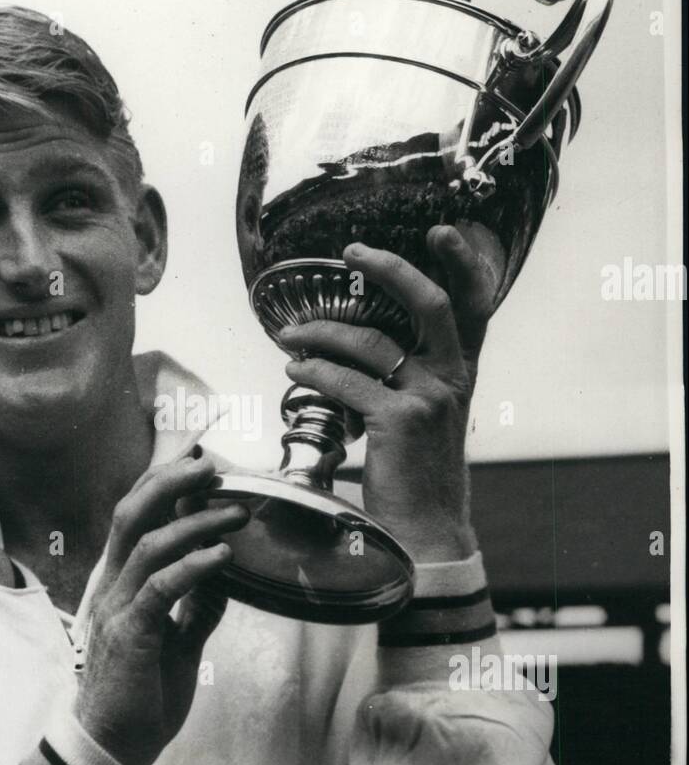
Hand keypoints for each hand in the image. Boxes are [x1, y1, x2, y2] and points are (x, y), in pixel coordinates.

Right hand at [73, 453, 248, 764]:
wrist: (112, 751)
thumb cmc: (140, 700)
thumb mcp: (178, 645)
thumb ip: (195, 610)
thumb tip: (222, 580)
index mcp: (120, 585)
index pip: (134, 517)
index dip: (161, 484)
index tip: (199, 464)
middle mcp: (112, 587)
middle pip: (132, 514)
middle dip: (170, 482)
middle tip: (211, 467)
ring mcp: (116, 608)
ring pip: (148, 544)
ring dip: (195, 522)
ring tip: (236, 514)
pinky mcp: (129, 634)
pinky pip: (160, 588)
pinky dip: (193, 566)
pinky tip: (224, 558)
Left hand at [279, 225, 495, 563]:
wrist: (426, 533)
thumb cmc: (417, 478)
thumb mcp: (424, 420)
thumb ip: (407, 381)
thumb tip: (360, 351)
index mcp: (461, 373)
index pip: (476, 307)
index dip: (464, 264)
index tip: (441, 231)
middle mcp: (453, 378)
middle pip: (431, 303)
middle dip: (390, 268)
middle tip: (351, 252)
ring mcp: (429, 397)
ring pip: (370, 341)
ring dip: (320, 333)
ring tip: (289, 337)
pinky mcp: (398, 420)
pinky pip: (346, 380)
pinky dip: (313, 371)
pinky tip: (295, 372)